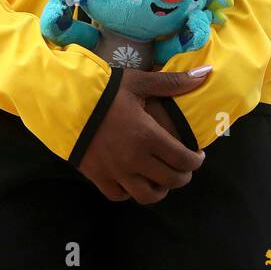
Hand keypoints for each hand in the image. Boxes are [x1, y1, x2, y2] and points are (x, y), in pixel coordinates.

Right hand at [75, 66, 209, 204]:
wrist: (65, 101)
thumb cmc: (105, 90)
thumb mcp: (139, 82)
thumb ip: (173, 82)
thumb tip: (206, 73)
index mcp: (148, 136)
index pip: (184, 159)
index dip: (196, 161)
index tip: (198, 155)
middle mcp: (135, 159)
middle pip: (171, 180)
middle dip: (183, 176)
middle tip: (184, 166)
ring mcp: (116, 171)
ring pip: (147, 196)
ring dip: (160, 189)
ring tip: (161, 179)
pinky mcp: (98, 176)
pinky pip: (119, 195)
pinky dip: (130, 192)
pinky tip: (133, 180)